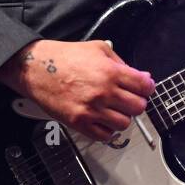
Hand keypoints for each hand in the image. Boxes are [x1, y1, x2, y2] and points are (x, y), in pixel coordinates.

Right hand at [0, 38, 155, 142]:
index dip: (147, 87)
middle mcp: (103, 92)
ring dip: (121, 117)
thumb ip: (121, 63)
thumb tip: (140, 76)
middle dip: (136, 102)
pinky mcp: (80, 122)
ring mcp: (92, 109)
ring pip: (124, 123)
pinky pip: (105, 136)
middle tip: (128, 99)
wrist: (37, 69)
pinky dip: (107, 129)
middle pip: (138, 107)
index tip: (144, 88)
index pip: (144, 86)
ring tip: (113, 109)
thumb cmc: (64, 58)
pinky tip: (102, 119)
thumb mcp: (98, 49)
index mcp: (110, 72)